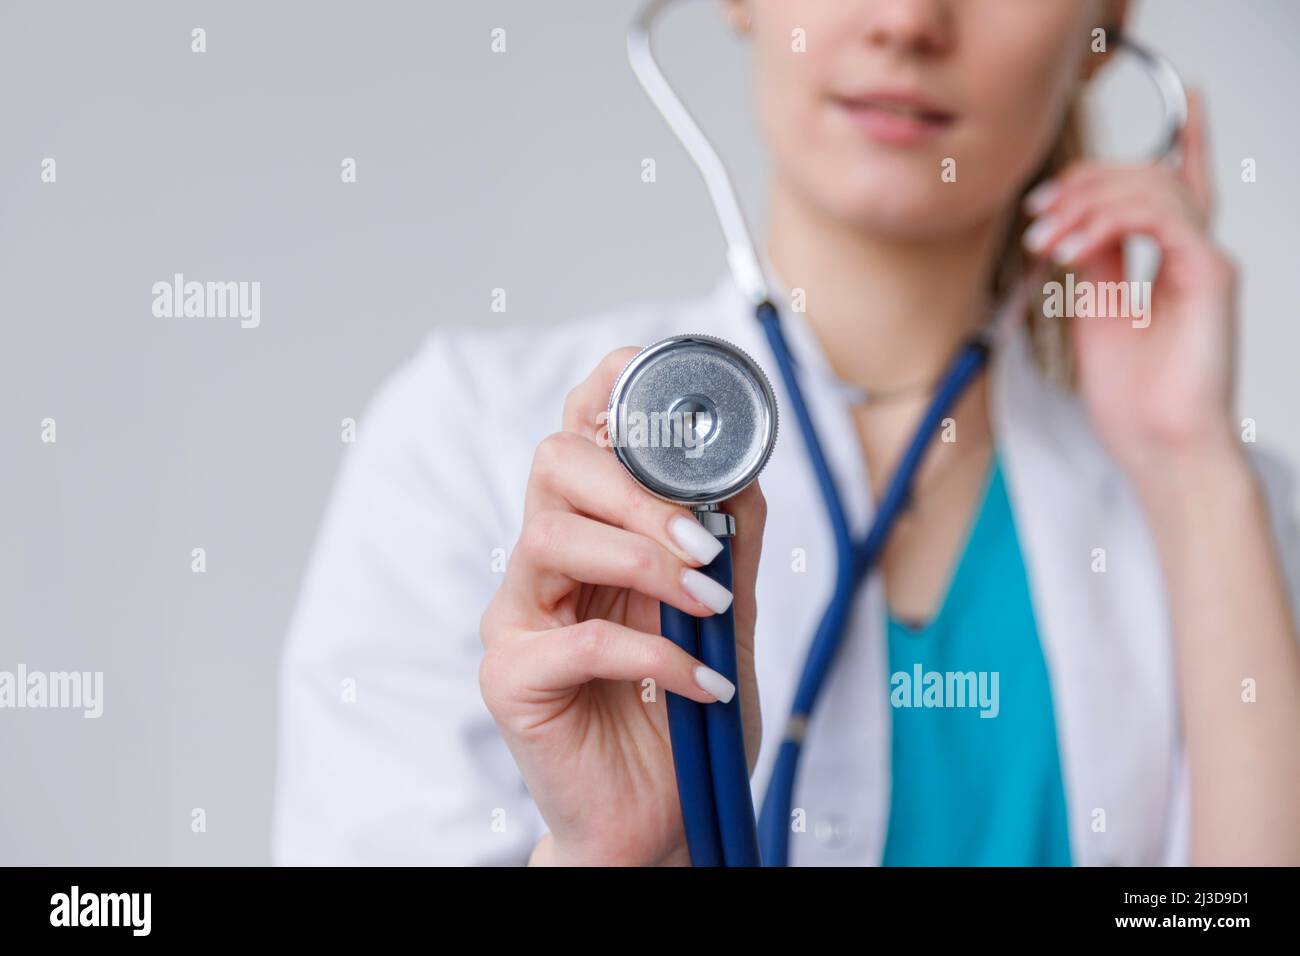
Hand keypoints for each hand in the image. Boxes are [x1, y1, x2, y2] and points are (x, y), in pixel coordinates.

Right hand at [478, 347, 765, 866]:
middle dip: (637, 488)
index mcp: (594, 534)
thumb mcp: (729, 619)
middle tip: (703, 542)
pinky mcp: (510, 677)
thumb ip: (729, 545)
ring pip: (549, 535)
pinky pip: (574, 639)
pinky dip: (650, 652)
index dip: (606, 391)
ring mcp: (520, 617)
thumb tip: (742, 469)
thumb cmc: (688, 720)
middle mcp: (547, 564)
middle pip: (555, 465)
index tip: (660, 384)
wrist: (663, 822)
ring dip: (643, 561)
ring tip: (708, 606)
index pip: (581, 437)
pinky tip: (699, 681)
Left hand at [1021, 90, 1241, 486]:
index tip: (1083, 159)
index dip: (1166, 142)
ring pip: (1153, 190)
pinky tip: (1073, 248)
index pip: (1175, 185)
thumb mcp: (1097, 310)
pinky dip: (1110, 222)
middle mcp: (1196, 255)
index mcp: (1174, 263)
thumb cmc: (1134, 397)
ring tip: (1045, 240)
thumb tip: (1077, 219)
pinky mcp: (1211, 277)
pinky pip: (1163, 218)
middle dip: (1086, 184)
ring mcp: (1206, 263)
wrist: (1158, 446)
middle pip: (1150, 178)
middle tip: (1037, 212)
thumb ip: (1097, 259)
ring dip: (1087, 205)